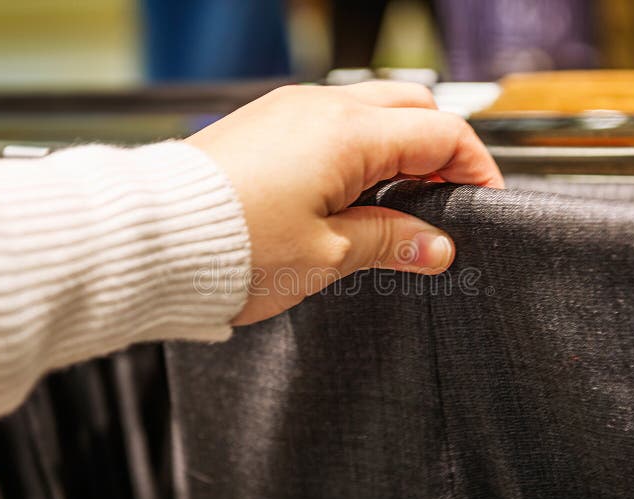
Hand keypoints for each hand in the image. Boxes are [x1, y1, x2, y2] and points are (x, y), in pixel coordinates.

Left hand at [186, 81, 502, 324]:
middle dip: (439, 150)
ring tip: (397, 202)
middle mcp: (319, 108)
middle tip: (443, 201)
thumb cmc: (229, 247)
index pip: (440, 134)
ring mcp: (288, 110)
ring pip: (370, 110)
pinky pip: (330, 121)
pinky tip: (351, 191)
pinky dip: (357, 147)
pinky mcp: (265, 123)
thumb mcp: (327, 255)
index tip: (483, 202)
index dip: (473, 168)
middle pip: (412, 108)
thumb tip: (437, 247)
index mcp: (346, 134)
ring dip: (397, 146)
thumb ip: (391, 242)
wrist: (150, 240)